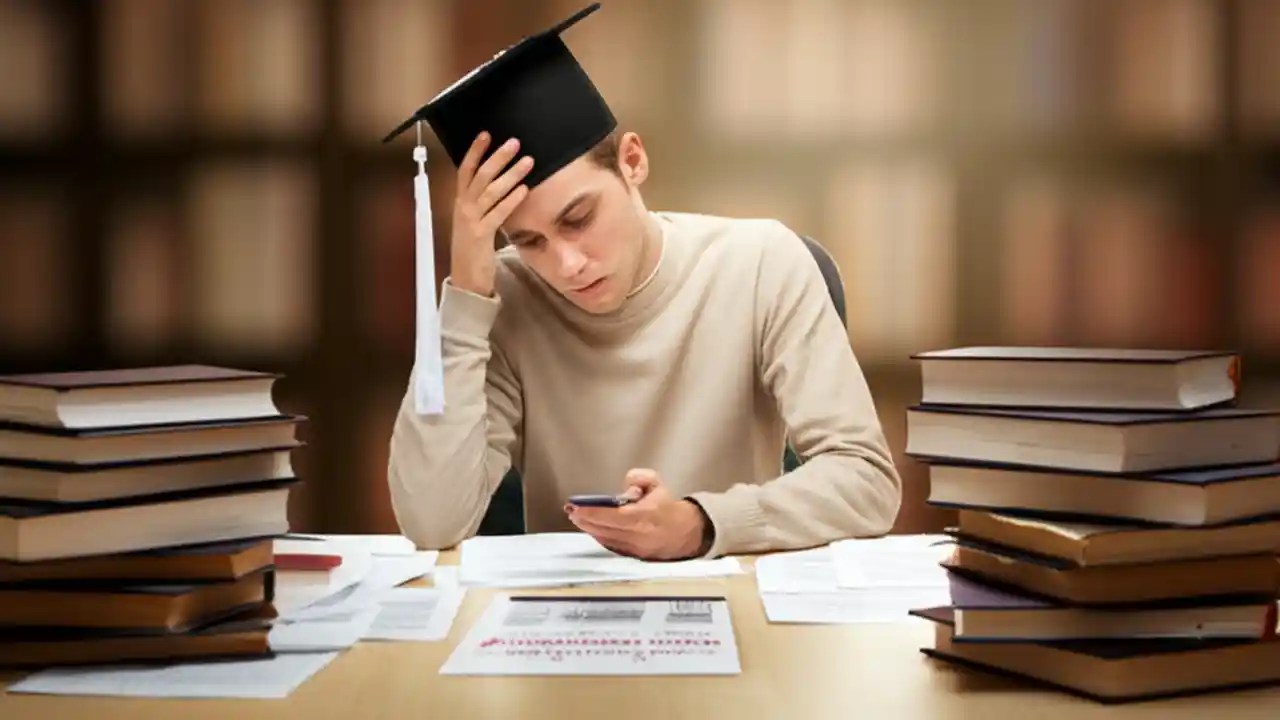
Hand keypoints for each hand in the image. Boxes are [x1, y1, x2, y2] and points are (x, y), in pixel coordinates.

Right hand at [449, 132, 534, 296]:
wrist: (466, 279)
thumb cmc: (474, 249)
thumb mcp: (476, 221)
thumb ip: (484, 203)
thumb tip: (501, 182)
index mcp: (461, 202)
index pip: (465, 170)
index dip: (475, 151)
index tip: (486, 134)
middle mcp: (463, 208)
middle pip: (480, 176)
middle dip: (498, 157)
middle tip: (515, 142)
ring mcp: (470, 221)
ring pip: (490, 191)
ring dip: (511, 174)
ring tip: (528, 161)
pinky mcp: (480, 236)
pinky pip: (497, 214)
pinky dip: (511, 200)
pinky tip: (524, 190)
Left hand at [564, 469, 710, 560]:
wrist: (684, 533)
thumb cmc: (666, 506)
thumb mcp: (657, 484)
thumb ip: (640, 477)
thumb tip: (626, 486)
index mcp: (645, 515)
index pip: (613, 515)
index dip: (592, 511)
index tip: (576, 506)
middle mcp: (639, 534)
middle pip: (604, 529)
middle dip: (585, 519)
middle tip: (571, 510)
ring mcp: (635, 548)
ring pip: (605, 538)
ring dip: (589, 528)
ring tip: (577, 517)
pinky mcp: (633, 556)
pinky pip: (611, 545)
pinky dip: (599, 536)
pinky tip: (591, 528)